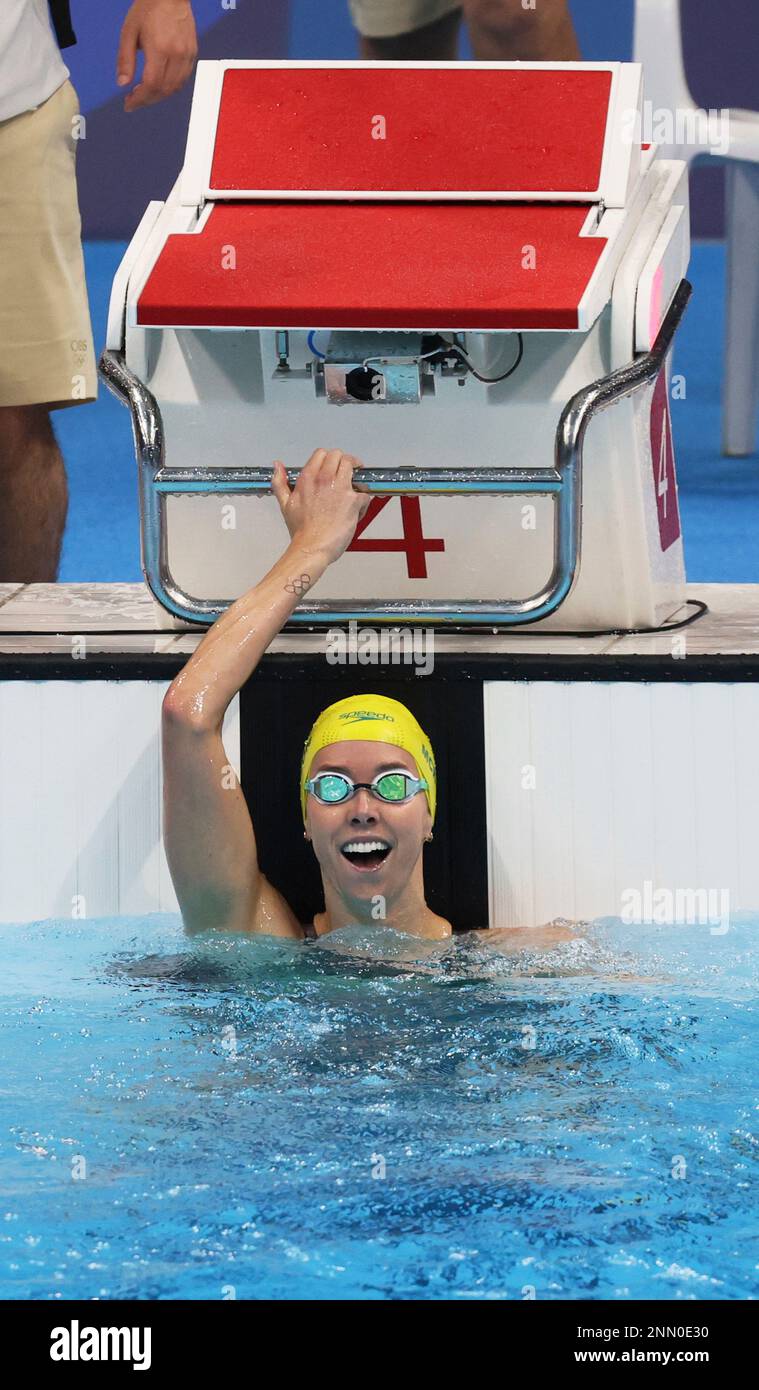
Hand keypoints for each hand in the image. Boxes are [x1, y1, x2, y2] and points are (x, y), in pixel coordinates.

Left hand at [117, 0, 197, 111]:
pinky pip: (183, 79)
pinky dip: (171, 87)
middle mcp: (176, 54)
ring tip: (146, 93)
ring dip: (160, 95)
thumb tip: (122, 83)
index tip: (129, 103)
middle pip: (164, 90)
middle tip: (135, 100)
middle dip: (148, 99)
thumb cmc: (149, 7)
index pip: (151, 84)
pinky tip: (160, 84)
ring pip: (175, 88)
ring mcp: (187, 55)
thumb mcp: (129, 32)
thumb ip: (125, 59)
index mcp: (160, 48)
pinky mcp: (193, 53)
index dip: (139, 99)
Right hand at [270, 448, 371, 566]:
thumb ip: (280, 482)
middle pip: (339, 455)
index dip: (329, 458)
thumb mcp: (285, 503)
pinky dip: (363, 501)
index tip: (333, 466)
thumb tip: (277, 467)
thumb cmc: (301, 531)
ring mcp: (340, 489)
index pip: (321, 453)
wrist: (311, 548)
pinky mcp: (353, 501)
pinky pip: (364, 493)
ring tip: (356, 486)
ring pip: (353, 466)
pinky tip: (356, 511)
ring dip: (356, 475)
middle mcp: (324, 479)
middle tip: (349, 471)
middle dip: (345, 462)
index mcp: (308, 478)